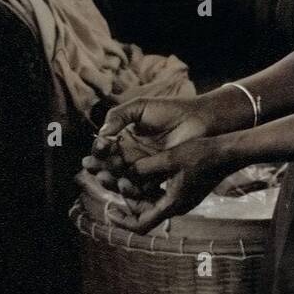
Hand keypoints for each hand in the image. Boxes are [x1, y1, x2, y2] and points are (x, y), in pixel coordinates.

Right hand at [83, 97, 214, 190]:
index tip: (100, 146)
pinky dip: (130, 186)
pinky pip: (140, 185)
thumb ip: (119, 115)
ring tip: (105, 176)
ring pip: (122, 177)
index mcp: (125, 139)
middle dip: (100, 167)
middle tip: (94, 166)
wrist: (199, 119)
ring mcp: (144, 166)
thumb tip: (101, 134)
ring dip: (111, 179)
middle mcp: (132, 154)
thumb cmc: (171, 110)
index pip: (105, 148)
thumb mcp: (140, 107)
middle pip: (109, 165)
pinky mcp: (157, 176)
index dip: (99, 150)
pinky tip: (124, 182)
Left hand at [110, 138, 228, 233]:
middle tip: (112, 180)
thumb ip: (144, 167)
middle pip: (143, 212)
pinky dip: (148, 186)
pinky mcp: (186, 190)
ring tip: (122, 175)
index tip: (108, 209)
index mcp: (173, 205)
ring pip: (152, 202)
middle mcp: (177, 206)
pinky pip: (161, 194)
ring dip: (136, 191)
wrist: (229, 153)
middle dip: (126, 198)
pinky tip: (140, 171)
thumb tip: (126, 172)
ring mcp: (182, 199)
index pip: (141, 225)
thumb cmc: (203, 155)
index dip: (121, 221)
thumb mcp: (170, 159)